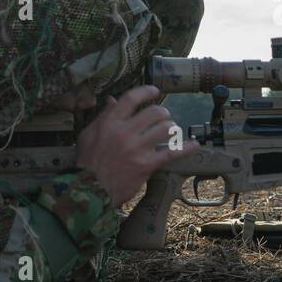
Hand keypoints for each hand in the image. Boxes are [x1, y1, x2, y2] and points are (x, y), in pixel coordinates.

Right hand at [74, 85, 199, 207]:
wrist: (89, 190)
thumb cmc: (87, 162)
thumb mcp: (88, 135)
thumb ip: (102, 116)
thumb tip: (112, 100)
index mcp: (110, 123)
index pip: (132, 98)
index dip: (146, 91)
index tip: (155, 91)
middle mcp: (125, 133)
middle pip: (154, 112)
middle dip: (163, 113)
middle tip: (163, 118)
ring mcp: (137, 149)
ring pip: (165, 129)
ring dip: (171, 129)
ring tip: (170, 132)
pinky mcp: (146, 165)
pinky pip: (172, 153)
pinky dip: (186, 148)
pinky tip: (194, 145)